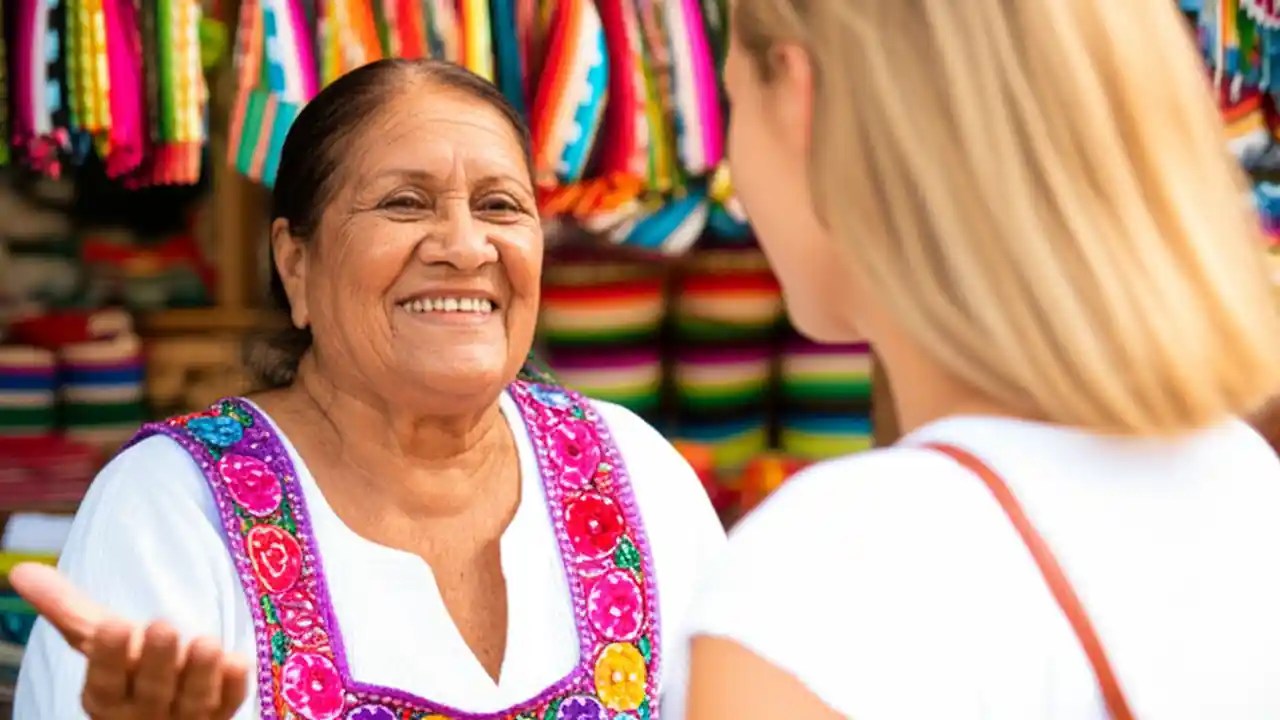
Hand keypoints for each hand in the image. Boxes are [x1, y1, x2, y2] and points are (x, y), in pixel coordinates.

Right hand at [9, 562, 249, 719]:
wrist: (164, 716)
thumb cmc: (128, 670)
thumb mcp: (100, 641)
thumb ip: (67, 608)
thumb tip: (22, 571)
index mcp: (107, 696)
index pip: (104, 681)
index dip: (109, 656)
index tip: (114, 625)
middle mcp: (144, 712)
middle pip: (151, 690)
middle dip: (156, 660)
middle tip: (162, 626)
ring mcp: (185, 717)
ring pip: (193, 699)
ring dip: (199, 673)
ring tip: (204, 642)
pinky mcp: (222, 714)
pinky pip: (231, 703)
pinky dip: (234, 685)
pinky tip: (237, 662)